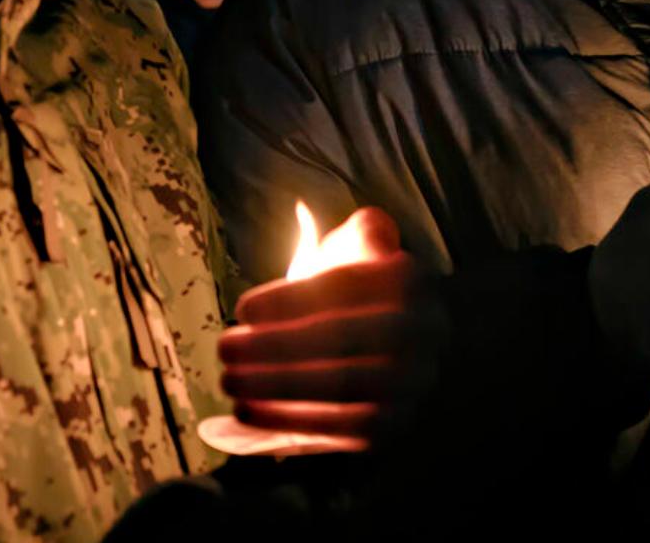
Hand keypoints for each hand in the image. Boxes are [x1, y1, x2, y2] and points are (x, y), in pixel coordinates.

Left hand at [218, 208, 444, 445]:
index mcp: (410, 278)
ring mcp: (413, 383)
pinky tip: (247, 414)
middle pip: (345, 340)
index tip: (241, 308)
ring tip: (229, 380)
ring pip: (344, 388)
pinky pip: (342, 430)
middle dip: (277, 347)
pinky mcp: (394, 426)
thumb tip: (322, 219)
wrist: (399, 347)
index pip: (347, 286)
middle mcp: (424, 332)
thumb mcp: (355, 247)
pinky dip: (292, 423)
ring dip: (278, 387)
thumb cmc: (357, 291)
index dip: (291, 299)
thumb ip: (348, 230)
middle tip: (225, 346)